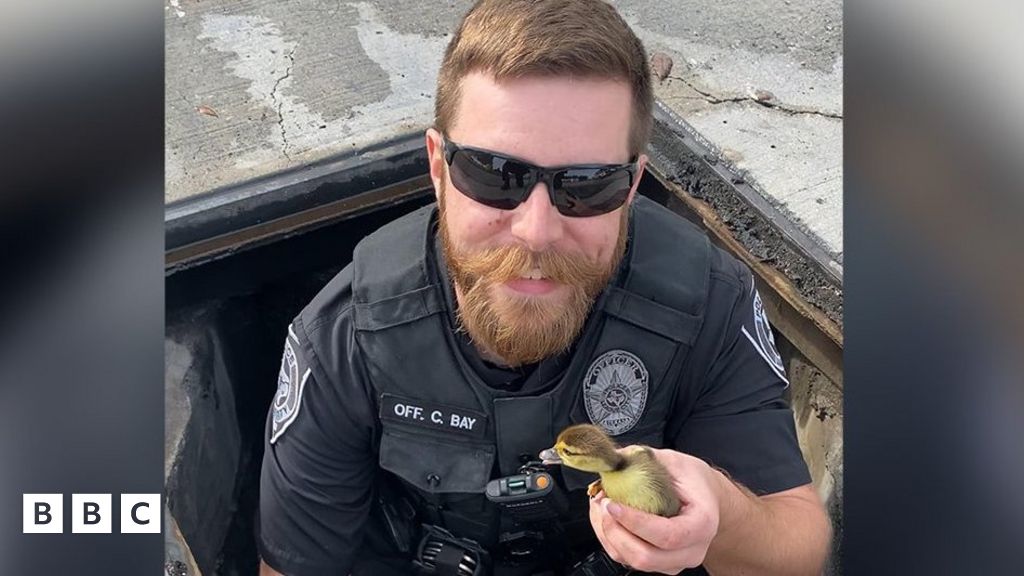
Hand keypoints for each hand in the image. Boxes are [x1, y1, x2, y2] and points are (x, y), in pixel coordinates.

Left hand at [588, 448, 720, 574]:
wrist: (706, 498)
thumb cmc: (694, 481)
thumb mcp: (674, 461)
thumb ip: (644, 459)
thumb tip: (614, 459)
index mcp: (702, 524)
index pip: (668, 535)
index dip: (635, 522)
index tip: (612, 504)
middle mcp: (691, 550)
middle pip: (647, 557)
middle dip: (615, 531)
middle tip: (602, 503)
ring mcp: (674, 562)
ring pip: (633, 562)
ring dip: (608, 535)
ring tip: (601, 506)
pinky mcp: (657, 564)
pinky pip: (627, 559)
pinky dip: (609, 539)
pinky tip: (605, 517)